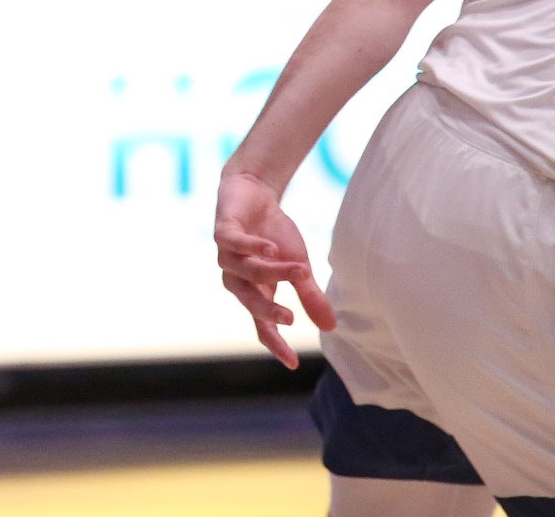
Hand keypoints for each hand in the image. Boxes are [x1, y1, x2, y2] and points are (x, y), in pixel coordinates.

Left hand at [213, 172, 334, 368]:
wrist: (255, 192)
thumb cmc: (274, 233)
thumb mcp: (298, 265)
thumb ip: (309, 295)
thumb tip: (330, 327)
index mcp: (257, 290)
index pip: (262, 323)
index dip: (275, 342)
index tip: (292, 363)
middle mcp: (238, 277)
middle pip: (249, 300)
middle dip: (267, 311)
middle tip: (290, 318)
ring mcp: (228, 254)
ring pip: (245, 271)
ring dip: (273, 272)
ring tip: (299, 269)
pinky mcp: (224, 230)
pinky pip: (232, 242)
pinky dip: (251, 247)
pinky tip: (270, 249)